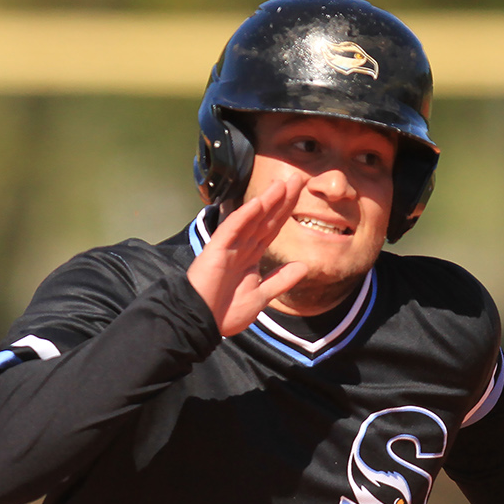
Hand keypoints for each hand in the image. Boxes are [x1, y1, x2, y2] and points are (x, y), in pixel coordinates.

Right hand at [186, 179, 309, 335]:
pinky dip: (244, 217)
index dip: (285, 211)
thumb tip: (303, 266)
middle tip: (296, 179)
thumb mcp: (261, 296)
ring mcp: (228, 247)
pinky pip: (232, 230)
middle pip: (265, 220)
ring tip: (282, 184)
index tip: (299, 194)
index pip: (271, 229)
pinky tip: (257, 203)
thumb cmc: (225, 313)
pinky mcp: (216, 251)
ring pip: (251, 220)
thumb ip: (280, 280)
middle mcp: (241, 248)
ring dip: (266, 202)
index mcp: (250, 257)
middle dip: (280, 200)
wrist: (200, 324)